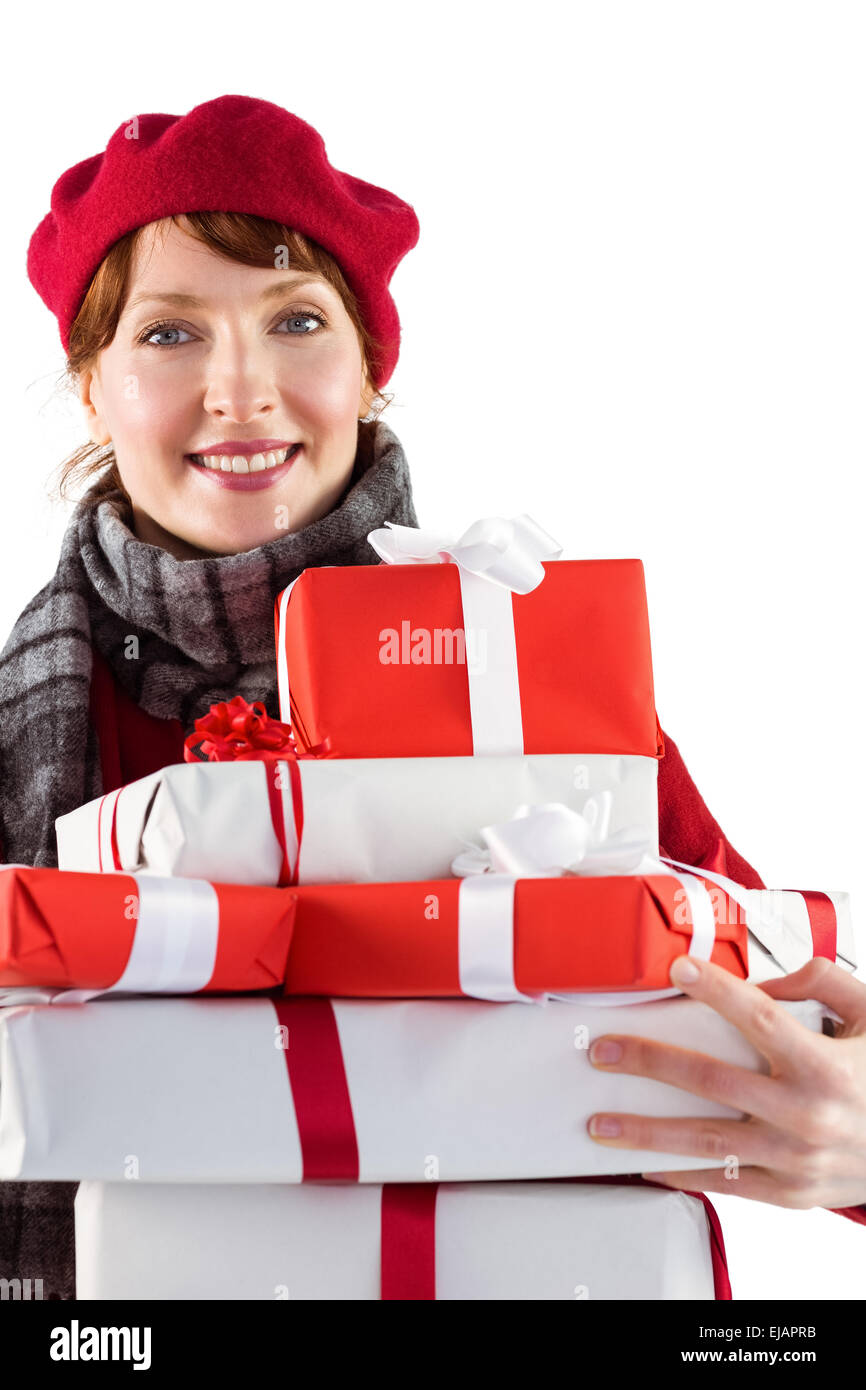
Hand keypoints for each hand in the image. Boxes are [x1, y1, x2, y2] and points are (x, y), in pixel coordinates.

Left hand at [586, 954, 865, 1209]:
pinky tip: (645, 1165)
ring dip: (646, 1132)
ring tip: (600, 1123)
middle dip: (649, 1062)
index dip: (717, 989)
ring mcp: (794, 1159)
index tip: (677, 968)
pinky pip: (726, 1185)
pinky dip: (681, 1174)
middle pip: (712, 1082)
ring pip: (707, 1143)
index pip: (761, 1017)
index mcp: (824, 1065)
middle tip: (604, 1051)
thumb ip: (821, 983)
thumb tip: (762, 977)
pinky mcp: (790, 1194)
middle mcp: (806, 1114)